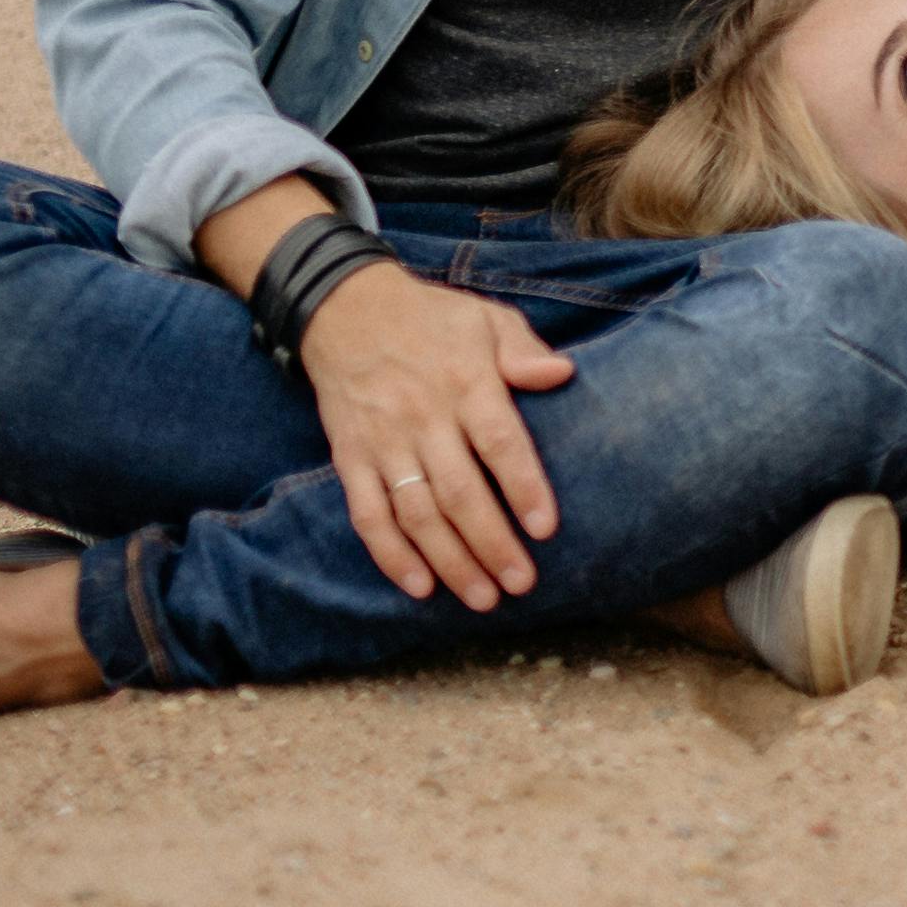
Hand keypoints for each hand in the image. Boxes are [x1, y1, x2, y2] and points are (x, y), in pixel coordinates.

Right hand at [296, 262, 574, 605]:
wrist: (345, 310)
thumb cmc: (432, 319)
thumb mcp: (485, 318)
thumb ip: (523, 350)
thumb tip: (561, 374)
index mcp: (466, 383)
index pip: (500, 442)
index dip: (523, 487)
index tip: (545, 528)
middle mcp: (423, 418)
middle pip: (459, 492)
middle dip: (491, 543)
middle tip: (521, 583)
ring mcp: (383, 442)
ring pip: (417, 513)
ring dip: (449, 560)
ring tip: (482, 597)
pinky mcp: (350, 458)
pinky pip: (368, 514)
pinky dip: (390, 554)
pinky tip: (419, 586)